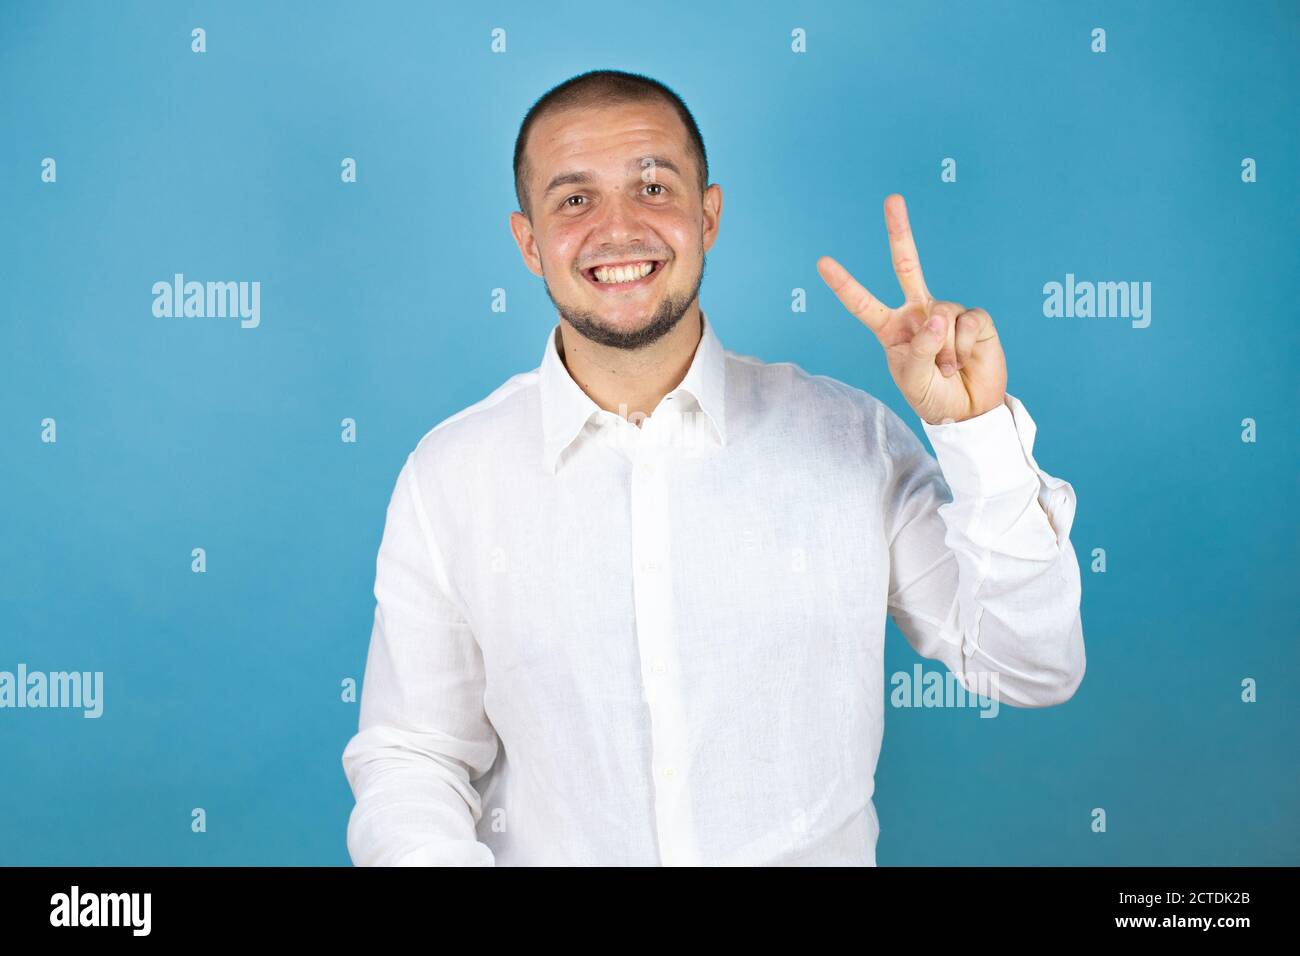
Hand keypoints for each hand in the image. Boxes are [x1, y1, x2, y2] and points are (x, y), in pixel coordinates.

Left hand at [817, 194, 1007, 424]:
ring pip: (941, 313)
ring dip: (943, 350)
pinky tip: (964, 361)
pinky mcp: (974, 319)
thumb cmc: (932, 396)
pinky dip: (962, 347)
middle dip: (900, 232)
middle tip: (892, 199)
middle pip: (907, 265)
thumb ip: (919, 348)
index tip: (822, 262)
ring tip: (947, 369)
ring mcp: (946, 313)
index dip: (845, 284)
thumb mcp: (913, 378)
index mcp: (891, 328)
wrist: (968, 412)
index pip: (863, 303)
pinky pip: (966, 322)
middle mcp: (918, 313)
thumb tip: (937, 319)